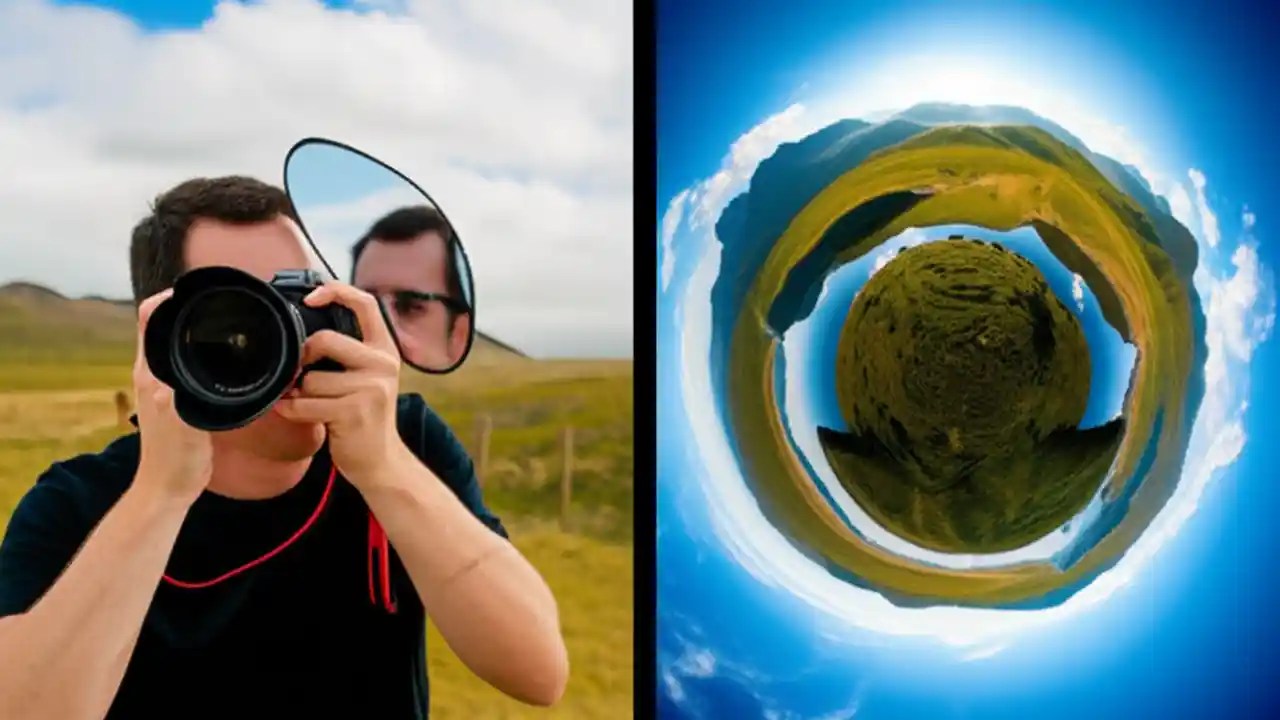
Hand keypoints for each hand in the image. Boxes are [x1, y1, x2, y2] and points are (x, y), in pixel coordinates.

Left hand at [132, 289, 213, 503]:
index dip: (169, 296)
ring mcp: (165, 384)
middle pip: (164, 323)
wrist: (170, 487)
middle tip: (219, 301)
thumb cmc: (174, 458)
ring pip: (177, 340)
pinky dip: (206, 350)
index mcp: (150, 371)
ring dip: (195, 326)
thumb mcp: (181, 422)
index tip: (197, 291)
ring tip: (226, 321)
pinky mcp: (179, 396)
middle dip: (187, 305)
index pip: (150, 316)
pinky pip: (190, 361)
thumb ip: (181, 394)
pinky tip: (228, 358)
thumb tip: (189, 366)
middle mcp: (154, 372)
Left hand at [274, 282, 408, 485]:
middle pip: (325, 339)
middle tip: (301, 374)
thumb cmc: (363, 417)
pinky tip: (297, 413)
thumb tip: (302, 334)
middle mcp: (383, 364)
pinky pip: (305, 404)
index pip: (365, 303)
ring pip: (311, 378)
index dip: (336, 291)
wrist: (380, 461)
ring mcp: (371, 388)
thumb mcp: (366, 378)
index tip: (311, 298)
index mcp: (385, 350)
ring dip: (298, 393)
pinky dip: (292, 410)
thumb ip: (347, 353)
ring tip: (307, 403)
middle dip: (303, 356)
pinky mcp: (354, 412)